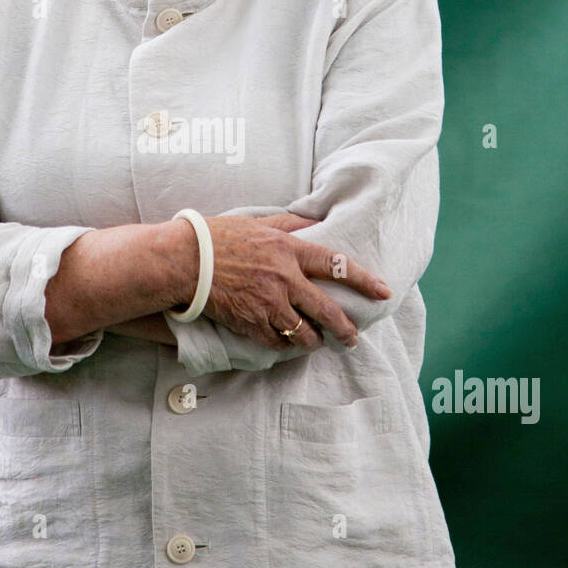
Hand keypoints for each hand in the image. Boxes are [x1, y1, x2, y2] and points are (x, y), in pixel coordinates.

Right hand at [199, 212, 390, 350]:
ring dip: (314, 340)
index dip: (364, 280)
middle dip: (345, 328)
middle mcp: (284, 278)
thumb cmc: (217, 237)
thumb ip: (288, 223)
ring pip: (304, 332)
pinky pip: (277, 342)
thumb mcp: (258, 222)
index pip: (336, 265)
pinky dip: (285, 345)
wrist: (184, 261)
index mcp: (288, 249)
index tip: (383, 291)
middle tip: (352, 338)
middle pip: (327, 309)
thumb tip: (314, 222)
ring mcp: (268, 304)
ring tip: (317, 342)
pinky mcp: (251, 323)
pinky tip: (287, 343)